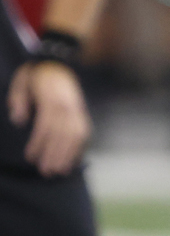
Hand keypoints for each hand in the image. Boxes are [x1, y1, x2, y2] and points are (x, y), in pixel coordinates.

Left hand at [6, 61, 89, 176]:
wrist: (58, 62)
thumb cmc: (35, 75)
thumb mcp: (21, 82)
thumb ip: (19, 101)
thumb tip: (19, 121)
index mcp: (51, 99)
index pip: (46, 126)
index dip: (38, 143)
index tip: (30, 157)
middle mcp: (67, 107)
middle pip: (62, 135)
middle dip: (54, 155)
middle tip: (46, 172)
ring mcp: (77, 110)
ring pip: (75, 137)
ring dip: (68, 156)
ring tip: (60, 172)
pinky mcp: (82, 113)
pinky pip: (84, 134)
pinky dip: (80, 148)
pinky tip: (74, 161)